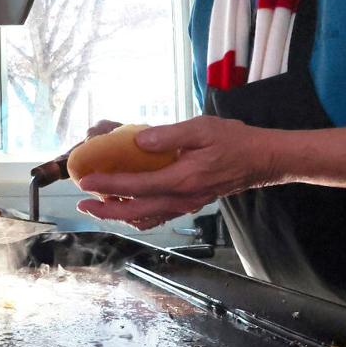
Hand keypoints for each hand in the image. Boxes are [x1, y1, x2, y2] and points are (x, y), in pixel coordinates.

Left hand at [75, 116, 280, 229]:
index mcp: (183, 180)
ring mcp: (187, 204)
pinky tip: (127, 205)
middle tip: (83, 204)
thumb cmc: (234, 141)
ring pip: (146, 218)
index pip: (137, 187)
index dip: (108, 185)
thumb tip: (139, 140)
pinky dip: (138, 214)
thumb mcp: (202, 128)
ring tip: (99, 205)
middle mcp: (182, 199)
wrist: (262, 160)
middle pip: (136, 213)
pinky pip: (158, 215)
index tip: (86, 181)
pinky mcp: (190, 203)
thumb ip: (169, 135)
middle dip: (106, 211)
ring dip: (120, 215)